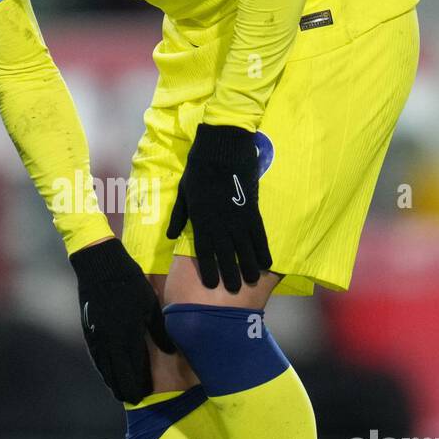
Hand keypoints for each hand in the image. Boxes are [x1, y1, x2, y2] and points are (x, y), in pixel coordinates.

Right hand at [69, 238, 175, 403]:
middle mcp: (111, 341)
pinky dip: (102, 368)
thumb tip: (171, 351)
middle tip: (131, 399)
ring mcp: (98, 337)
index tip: (142, 396)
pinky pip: (96, 356)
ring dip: (112, 381)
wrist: (101, 268)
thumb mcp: (150, 307)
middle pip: (117, 373)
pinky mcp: (89, 330)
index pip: (133, 368)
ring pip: (104, 367)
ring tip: (119, 391)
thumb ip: (159, 332)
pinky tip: (105, 372)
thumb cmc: (131, 285)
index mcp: (128, 336)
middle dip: (125, 387)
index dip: (137, 384)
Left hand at [167, 123, 271, 291]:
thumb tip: (171, 236)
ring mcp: (238, 217)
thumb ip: (178, 217)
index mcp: (201, 219)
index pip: (204, 250)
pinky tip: (268, 261)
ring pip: (246, 247)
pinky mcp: (252, 208)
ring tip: (254, 280)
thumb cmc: (199, 169)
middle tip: (236, 290)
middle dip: (231, 273)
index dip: (209, 268)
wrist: (222, 148)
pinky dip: (264, 248)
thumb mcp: (184, 193)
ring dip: (250, 265)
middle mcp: (220, 222)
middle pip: (226, 254)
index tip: (212, 285)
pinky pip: (260, 233)